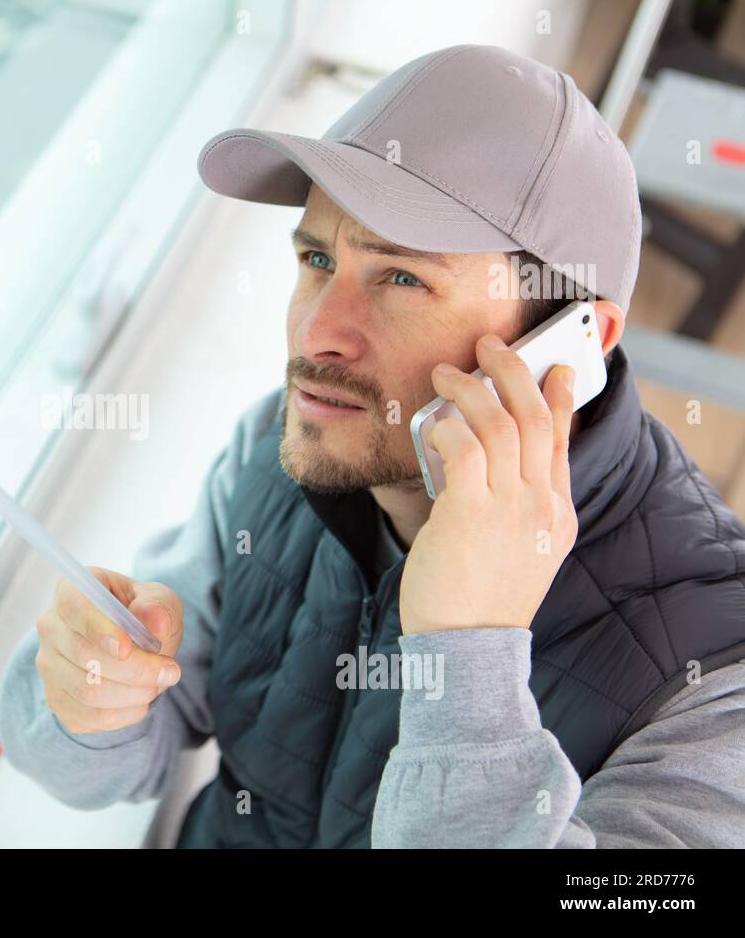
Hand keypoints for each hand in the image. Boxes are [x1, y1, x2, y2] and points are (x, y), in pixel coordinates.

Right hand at [36, 566, 183, 733]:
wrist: (133, 647)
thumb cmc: (141, 616)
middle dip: (135, 669)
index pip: (73, 607)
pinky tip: (140, 701)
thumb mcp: (159, 600)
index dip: (98, 629)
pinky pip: (89, 717)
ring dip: (133, 694)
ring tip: (158, 685)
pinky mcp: (56, 698)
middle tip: (170, 672)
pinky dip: (123, 714)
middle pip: (83, 655)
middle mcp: (51, 626)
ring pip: (87, 690)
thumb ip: (160, 605)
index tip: (127, 648)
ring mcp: (49, 665)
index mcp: (71, 590)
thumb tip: (154, 621)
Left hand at [399, 334, 578, 635]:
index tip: (556, 369)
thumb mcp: (515, 553)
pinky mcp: (470, 513)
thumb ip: (510, 508)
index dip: (559, 398)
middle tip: (490, 346)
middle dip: (513, 372)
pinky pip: (464, 448)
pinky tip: (434, 422)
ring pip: (500, 423)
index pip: (561, 442)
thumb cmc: (475, 602)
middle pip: (535, 418)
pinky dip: (449, 425)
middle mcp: (539, 506)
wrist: (466, 649)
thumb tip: (476, 464)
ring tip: (446, 372)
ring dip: (471, 387)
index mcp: (555, 516)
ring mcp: (509, 508)